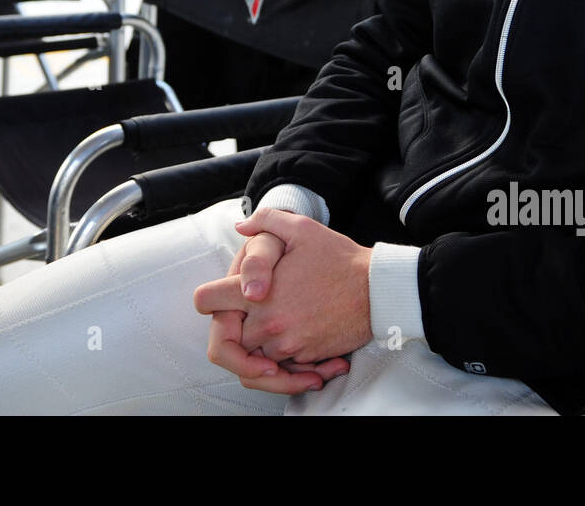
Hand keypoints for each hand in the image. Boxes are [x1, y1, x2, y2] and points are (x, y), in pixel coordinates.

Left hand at [195, 209, 371, 385]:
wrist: (377, 291)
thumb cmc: (340, 258)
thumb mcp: (302, 228)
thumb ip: (265, 220)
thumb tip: (242, 226)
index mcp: (257, 292)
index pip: (206, 301)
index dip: (209, 299)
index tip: (222, 297)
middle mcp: (267, 324)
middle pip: (228, 336)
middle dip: (236, 325)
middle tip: (253, 310)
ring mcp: (286, 344)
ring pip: (254, 354)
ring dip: (259, 343)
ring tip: (278, 319)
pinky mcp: (305, 357)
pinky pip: (281, 364)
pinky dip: (284, 353)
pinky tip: (298, 329)